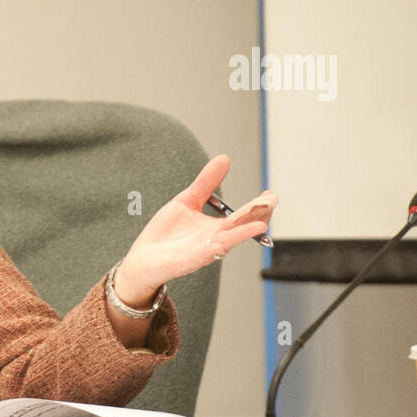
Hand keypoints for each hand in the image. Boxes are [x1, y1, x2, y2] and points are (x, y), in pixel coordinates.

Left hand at [113, 154, 277, 305]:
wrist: (143, 257)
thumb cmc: (165, 234)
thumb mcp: (186, 201)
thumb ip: (206, 182)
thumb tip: (224, 159)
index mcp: (216, 225)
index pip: (244, 214)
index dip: (259, 204)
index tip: (270, 193)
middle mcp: (216, 237)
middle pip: (244, 223)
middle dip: (260, 212)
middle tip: (273, 199)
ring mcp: (208, 248)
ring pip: (234, 235)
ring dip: (249, 225)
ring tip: (264, 215)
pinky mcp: (197, 257)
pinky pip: (217, 247)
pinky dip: (233, 238)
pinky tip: (243, 232)